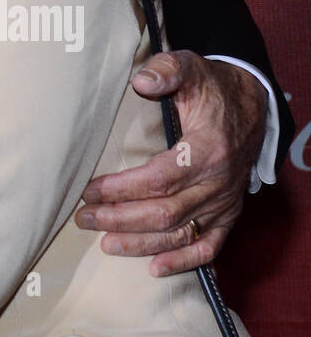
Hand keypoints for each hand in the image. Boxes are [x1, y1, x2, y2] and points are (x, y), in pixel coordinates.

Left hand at [74, 51, 267, 274]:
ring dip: (141, 242)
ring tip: (104, 243)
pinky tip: (154, 268)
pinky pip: (210, 246)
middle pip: (165, 211)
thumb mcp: (190, 68)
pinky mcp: (229, 214)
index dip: (123, 188)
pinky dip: (184, 261)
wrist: (252, 105)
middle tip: (84, 218)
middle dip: (120, 218)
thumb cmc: (212, 87)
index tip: (89, 191)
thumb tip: (141, 82)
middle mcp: (219, 182)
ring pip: (181, 232)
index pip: (159, 178)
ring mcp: (225, 202)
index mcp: (207, 148)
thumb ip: (166, 71)